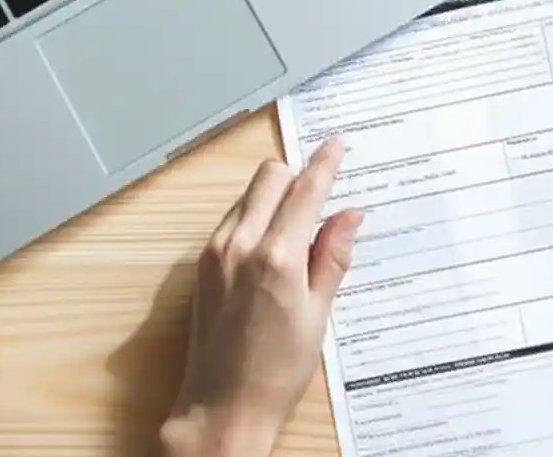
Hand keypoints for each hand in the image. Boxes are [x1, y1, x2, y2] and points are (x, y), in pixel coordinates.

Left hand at [161, 138, 362, 456]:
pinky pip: (232, 220)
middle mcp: (239, 245)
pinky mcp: (202, 265)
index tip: (337, 144)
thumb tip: (350, 215)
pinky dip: (255, 217)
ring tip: (300, 228)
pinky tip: (272, 248)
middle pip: (269, 177)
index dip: (325, 163)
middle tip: (321, 194)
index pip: (305, 191)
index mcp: (277, 257)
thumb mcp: (318, 313)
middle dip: (297, 175)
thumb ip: (333, 256)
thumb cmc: (276, 372)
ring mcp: (215, 253)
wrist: (221, 408)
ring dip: (274, 197)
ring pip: (248, 196)